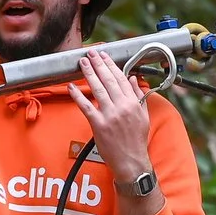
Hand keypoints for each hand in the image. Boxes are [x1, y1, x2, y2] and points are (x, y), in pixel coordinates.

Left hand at [68, 48, 154, 187]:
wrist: (131, 161)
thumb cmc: (136, 140)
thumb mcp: (143, 115)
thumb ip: (138, 96)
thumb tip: (133, 80)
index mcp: (133, 103)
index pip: (121, 79)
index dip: (111, 65)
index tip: (104, 56)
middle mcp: (122, 106)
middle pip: (108, 80)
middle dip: (98, 64)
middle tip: (90, 53)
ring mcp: (109, 115)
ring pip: (97, 90)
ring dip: (89, 74)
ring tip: (82, 63)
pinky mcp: (98, 125)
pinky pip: (86, 107)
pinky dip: (78, 96)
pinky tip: (72, 86)